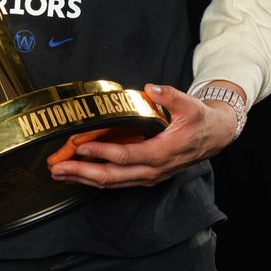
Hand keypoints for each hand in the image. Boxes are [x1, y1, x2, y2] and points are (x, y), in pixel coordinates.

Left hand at [46, 83, 242, 188]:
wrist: (213, 136)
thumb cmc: (199, 120)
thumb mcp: (189, 104)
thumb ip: (170, 96)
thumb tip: (151, 88)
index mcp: (162, 152)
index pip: (126, 155)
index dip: (102, 151)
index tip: (80, 146)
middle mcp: (153, 170)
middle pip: (113, 175)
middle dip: (82, 173)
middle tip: (57, 168)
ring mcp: (148, 176)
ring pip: (112, 182)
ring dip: (84, 179)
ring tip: (60, 173)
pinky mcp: (144, 176)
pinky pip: (116, 181)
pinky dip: (95, 179)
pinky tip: (78, 175)